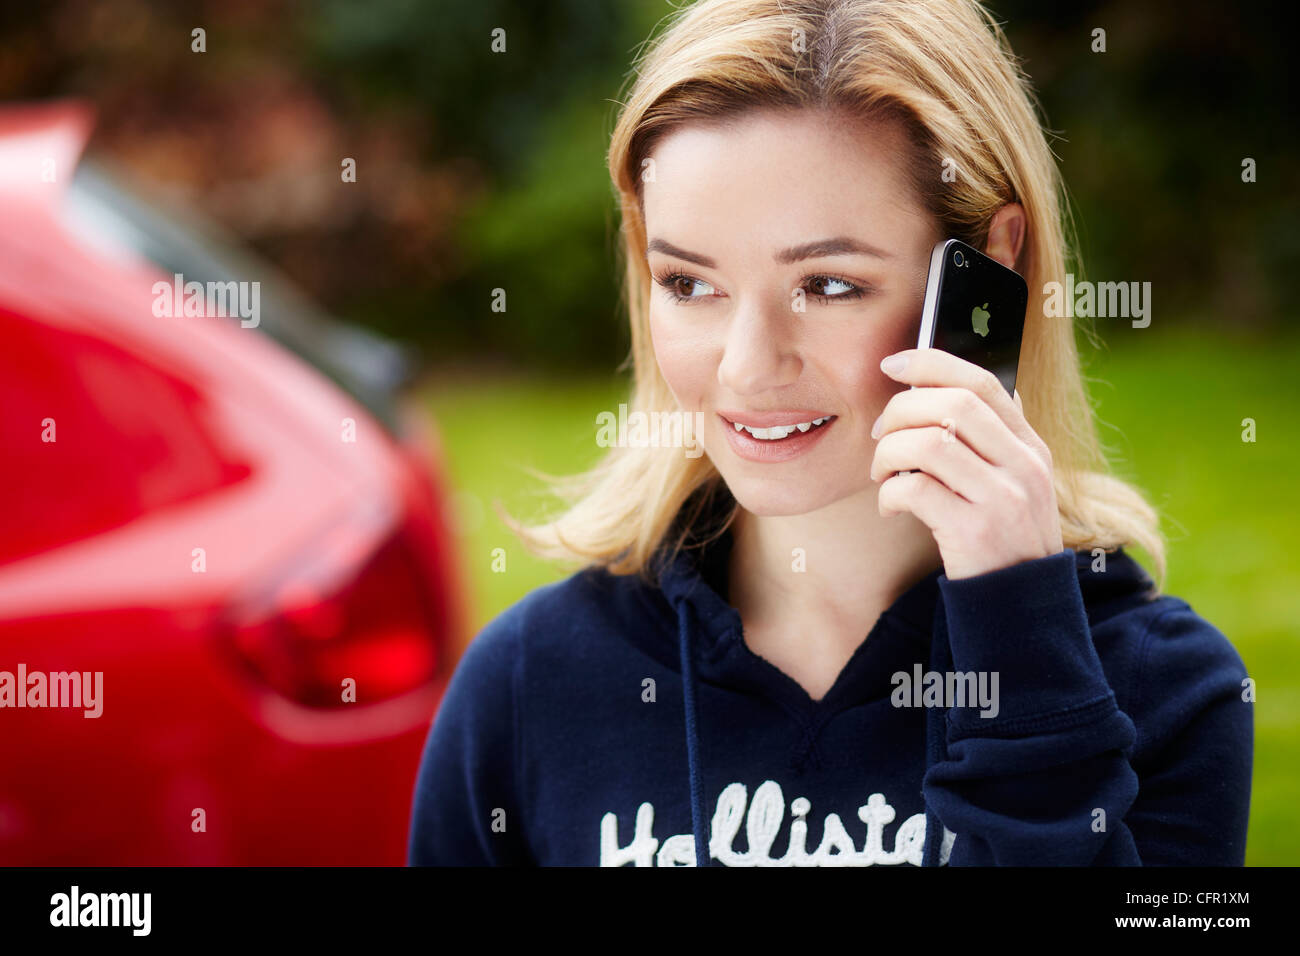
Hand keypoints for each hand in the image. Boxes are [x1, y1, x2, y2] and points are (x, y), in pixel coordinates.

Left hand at [869, 348, 1063, 579]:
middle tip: (880, 435)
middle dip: (900, 410)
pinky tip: (890, 508)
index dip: (931, 364)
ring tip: (882, 475)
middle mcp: (1023, 467)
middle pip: (951, 405)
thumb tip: (942, 391)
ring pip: (928, 443)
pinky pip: (915, 490)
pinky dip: (889, 494)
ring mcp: (1002, 499)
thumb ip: (990, 442)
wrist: (1021, 608)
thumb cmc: (1004, 540)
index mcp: (1031, 447)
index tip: (892, 365)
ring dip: (888, 453)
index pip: (981, 383)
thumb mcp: (1015, 485)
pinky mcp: (975, 532)